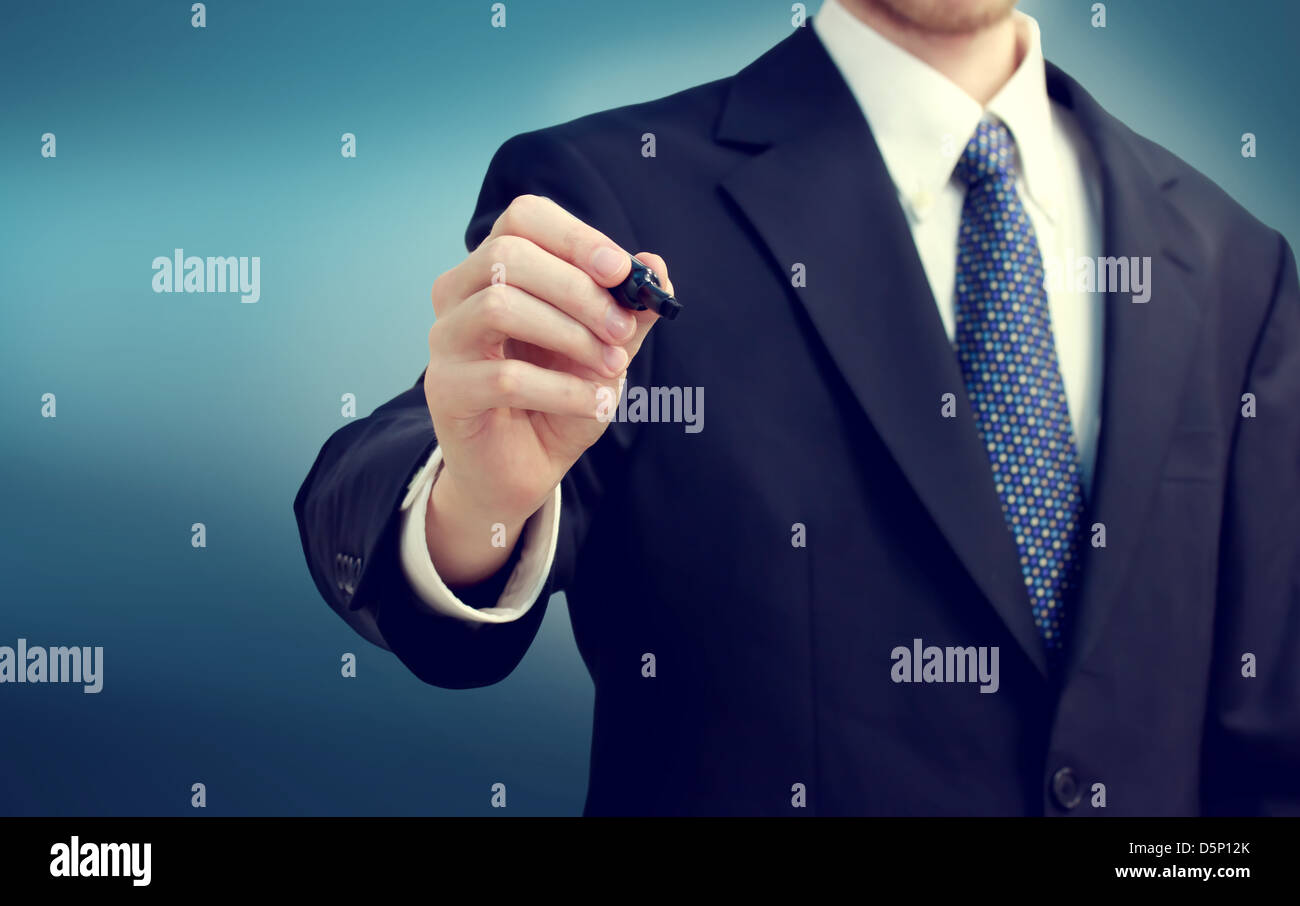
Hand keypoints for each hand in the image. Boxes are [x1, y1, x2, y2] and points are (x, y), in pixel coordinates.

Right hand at [422, 194, 668, 585]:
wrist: (524, 469)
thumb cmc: (558, 400)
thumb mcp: (605, 350)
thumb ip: (628, 310)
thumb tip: (656, 266)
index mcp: (495, 269)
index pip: (522, 218)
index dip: (574, 237)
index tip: (619, 270)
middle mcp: (459, 294)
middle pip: (507, 255)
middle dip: (578, 290)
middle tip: (621, 329)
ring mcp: (446, 341)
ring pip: (499, 306)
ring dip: (570, 335)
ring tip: (610, 367)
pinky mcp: (446, 391)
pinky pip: (505, 378)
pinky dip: (563, 390)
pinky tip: (594, 403)